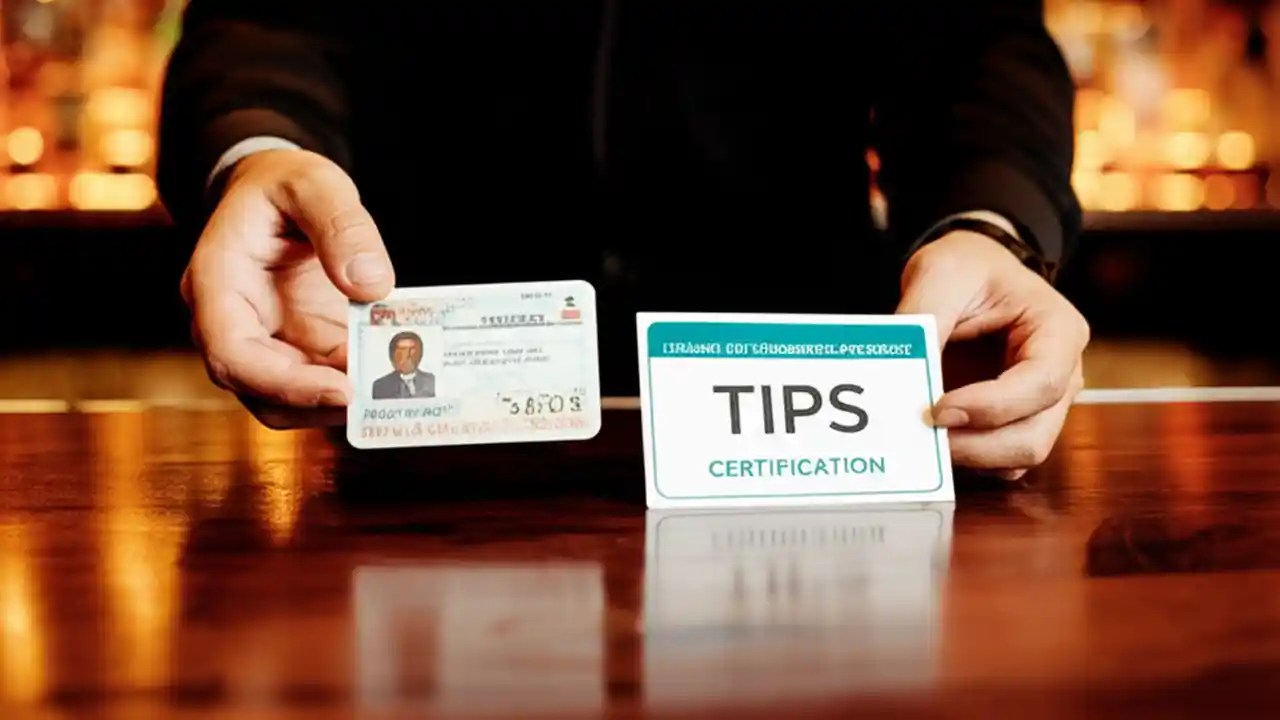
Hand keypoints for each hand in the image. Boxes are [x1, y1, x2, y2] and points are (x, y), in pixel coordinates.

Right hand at [181, 149, 394, 406]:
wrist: (278, 190)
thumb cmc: (285, 183)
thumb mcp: (315, 183)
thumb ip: (342, 225)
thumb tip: (371, 285)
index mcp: (215, 281)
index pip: (231, 352)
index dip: (282, 382)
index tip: (341, 389)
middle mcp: (231, 322)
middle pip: (258, 390)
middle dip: (317, 402)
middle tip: (379, 397)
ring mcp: (263, 339)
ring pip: (288, 398)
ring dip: (337, 401)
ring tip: (389, 386)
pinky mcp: (296, 348)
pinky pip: (319, 380)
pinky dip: (354, 384)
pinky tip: (390, 373)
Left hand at [896, 230, 1088, 479]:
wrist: (972, 273)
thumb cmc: (968, 267)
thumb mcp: (942, 273)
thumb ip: (923, 318)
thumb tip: (900, 372)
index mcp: (1059, 331)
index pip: (1040, 384)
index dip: (990, 407)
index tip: (936, 408)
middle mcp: (1062, 375)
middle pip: (1033, 436)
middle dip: (974, 445)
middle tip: (920, 433)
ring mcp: (1042, 406)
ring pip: (1017, 458)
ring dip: (967, 457)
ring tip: (920, 438)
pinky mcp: (1014, 424)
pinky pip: (998, 462)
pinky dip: (965, 460)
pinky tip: (930, 440)